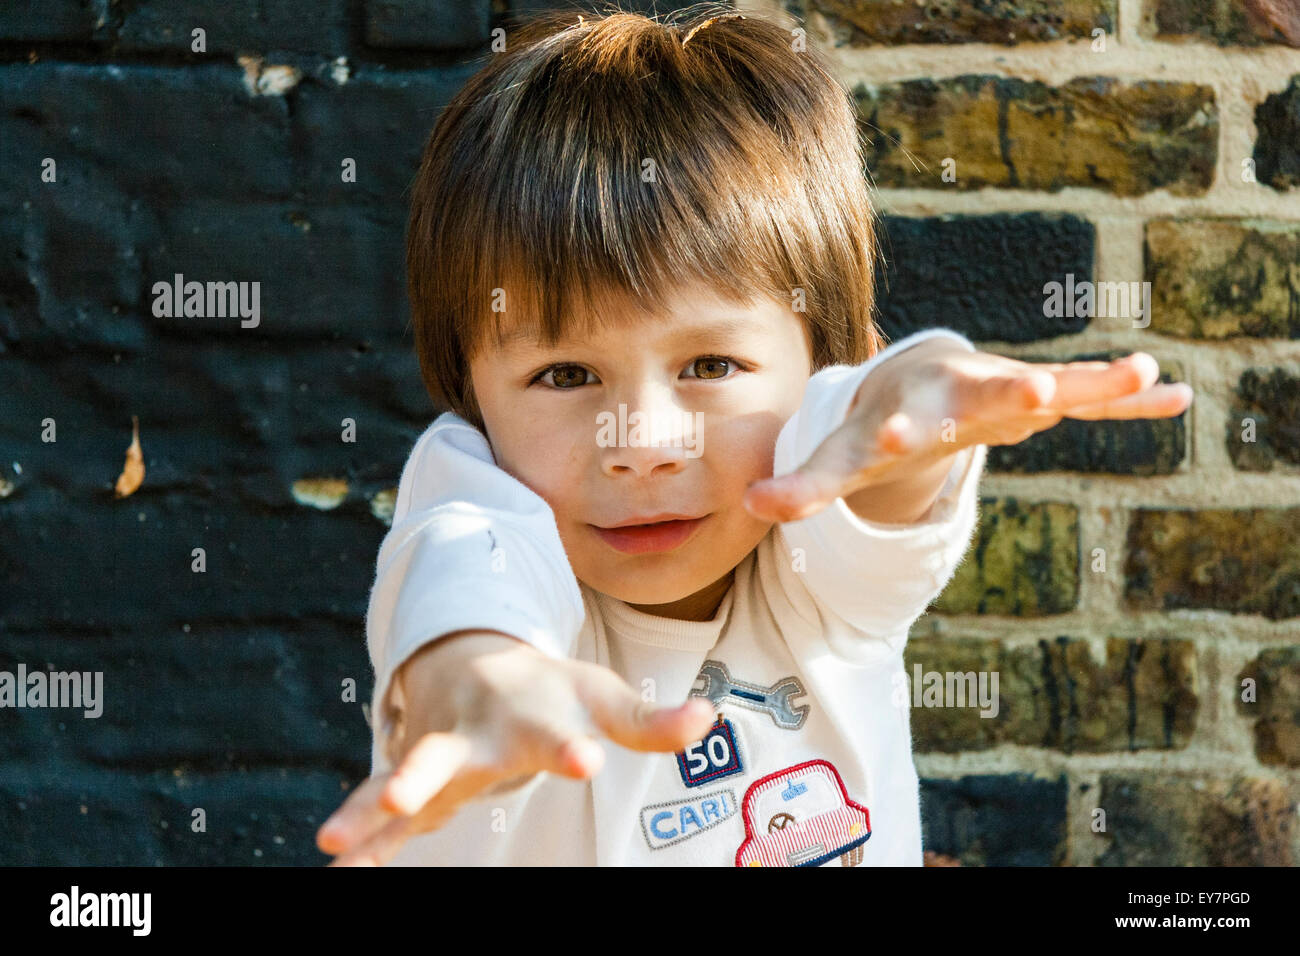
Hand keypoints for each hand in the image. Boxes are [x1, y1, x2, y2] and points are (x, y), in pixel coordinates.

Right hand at [315, 631, 715, 865]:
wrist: (473, 659)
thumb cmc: (549, 688)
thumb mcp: (601, 697)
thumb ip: (650, 721)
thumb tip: (708, 719)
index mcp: (527, 716)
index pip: (551, 732)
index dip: (567, 747)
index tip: (582, 760)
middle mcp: (474, 734)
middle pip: (449, 753)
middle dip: (425, 771)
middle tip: (407, 791)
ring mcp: (435, 754)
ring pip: (394, 781)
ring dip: (367, 806)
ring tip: (332, 839)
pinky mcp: (411, 779)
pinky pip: (378, 809)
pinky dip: (359, 835)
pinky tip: (336, 864)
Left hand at [743, 344, 1191, 523]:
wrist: (920, 373)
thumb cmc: (880, 422)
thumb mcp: (842, 458)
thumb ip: (802, 486)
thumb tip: (750, 507)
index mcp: (907, 408)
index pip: (895, 423)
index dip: (891, 431)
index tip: (890, 433)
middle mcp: (961, 391)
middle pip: (983, 392)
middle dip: (1005, 391)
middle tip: (1031, 389)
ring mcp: (1009, 390)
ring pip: (1053, 385)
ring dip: (1093, 382)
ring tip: (1141, 372)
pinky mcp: (1046, 397)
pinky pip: (1090, 401)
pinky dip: (1128, 400)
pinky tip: (1176, 395)